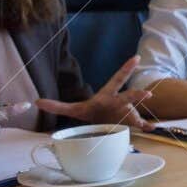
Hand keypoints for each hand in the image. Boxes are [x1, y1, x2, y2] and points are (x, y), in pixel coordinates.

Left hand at [35, 55, 154, 128]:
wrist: (106, 123)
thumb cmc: (93, 112)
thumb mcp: (74, 109)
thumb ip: (56, 106)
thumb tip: (36, 101)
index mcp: (108, 95)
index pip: (117, 79)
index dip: (126, 69)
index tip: (137, 58)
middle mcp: (120, 102)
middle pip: (128, 96)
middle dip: (136, 95)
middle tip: (147, 94)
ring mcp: (126, 113)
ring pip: (133, 114)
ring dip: (138, 118)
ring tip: (144, 124)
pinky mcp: (129, 124)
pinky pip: (138, 126)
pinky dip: (145, 127)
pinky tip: (150, 128)